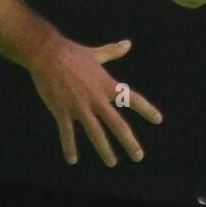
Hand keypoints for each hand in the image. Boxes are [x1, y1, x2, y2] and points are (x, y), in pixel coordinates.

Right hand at [28, 37, 161, 166]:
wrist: (46, 53)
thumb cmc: (71, 53)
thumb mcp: (96, 54)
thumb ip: (112, 52)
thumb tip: (128, 44)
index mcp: (107, 85)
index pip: (132, 98)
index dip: (146, 109)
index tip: (158, 120)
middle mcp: (96, 98)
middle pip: (117, 124)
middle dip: (129, 142)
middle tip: (138, 156)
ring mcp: (79, 106)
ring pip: (95, 133)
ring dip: (105, 150)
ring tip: (112, 162)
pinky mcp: (62, 110)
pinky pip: (67, 133)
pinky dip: (70, 147)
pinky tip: (72, 160)